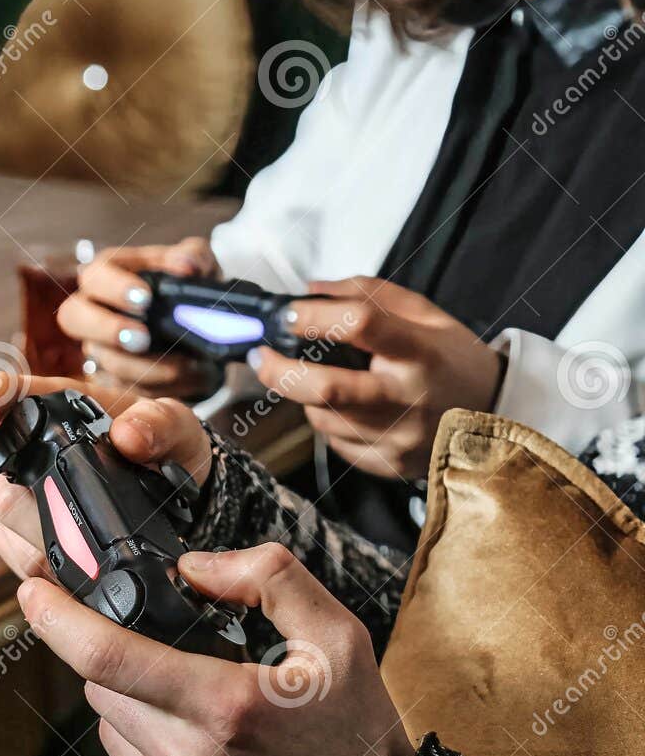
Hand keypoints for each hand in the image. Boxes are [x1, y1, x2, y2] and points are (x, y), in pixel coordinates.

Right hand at [0, 373, 210, 580]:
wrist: (179, 500)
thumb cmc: (169, 450)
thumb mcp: (177, 428)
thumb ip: (159, 424)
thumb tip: (126, 435)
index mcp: (62, 407)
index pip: (3, 392)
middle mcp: (32, 447)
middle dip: (33, 502)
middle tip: (77, 517)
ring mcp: (24, 491)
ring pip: (2, 517)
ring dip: (38, 537)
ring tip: (85, 545)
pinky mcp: (25, 531)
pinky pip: (10, 549)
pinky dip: (38, 562)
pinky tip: (71, 563)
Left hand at [18, 542, 413, 755]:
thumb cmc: (355, 741)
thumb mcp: (340, 640)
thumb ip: (269, 580)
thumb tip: (192, 567)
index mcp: (224, 707)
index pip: (106, 654)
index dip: (55, 618)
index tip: (32, 592)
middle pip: (101, 686)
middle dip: (123, 661)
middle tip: (183, 667)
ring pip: (108, 729)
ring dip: (134, 709)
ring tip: (204, 720)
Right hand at [59, 237, 218, 400]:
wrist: (201, 328)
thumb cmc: (187, 287)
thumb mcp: (198, 263)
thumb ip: (194, 256)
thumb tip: (186, 267)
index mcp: (108, 273)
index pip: (94, 275)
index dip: (114, 288)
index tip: (145, 298)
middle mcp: (92, 310)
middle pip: (73, 317)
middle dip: (107, 329)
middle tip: (142, 338)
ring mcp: (99, 347)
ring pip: (105, 360)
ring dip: (144, 366)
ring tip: (182, 364)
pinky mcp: (113, 378)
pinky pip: (126, 388)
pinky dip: (159, 385)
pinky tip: (185, 376)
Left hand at [251, 276, 502, 478]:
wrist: (494, 415)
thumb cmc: (451, 359)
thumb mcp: (425, 314)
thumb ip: (367, 294)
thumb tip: (310, 289)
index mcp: (420, 352)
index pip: (361, 326)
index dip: (314, 317)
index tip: (287, 313)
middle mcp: (408, 399)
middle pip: (325, 390)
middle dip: (279, 372)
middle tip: (262, 355)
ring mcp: (398, 439)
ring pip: (322, 418)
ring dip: (307, 397)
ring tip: (323, 380)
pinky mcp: (388, 466)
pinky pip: (334, 443)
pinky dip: (330, 422)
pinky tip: (349, 409)